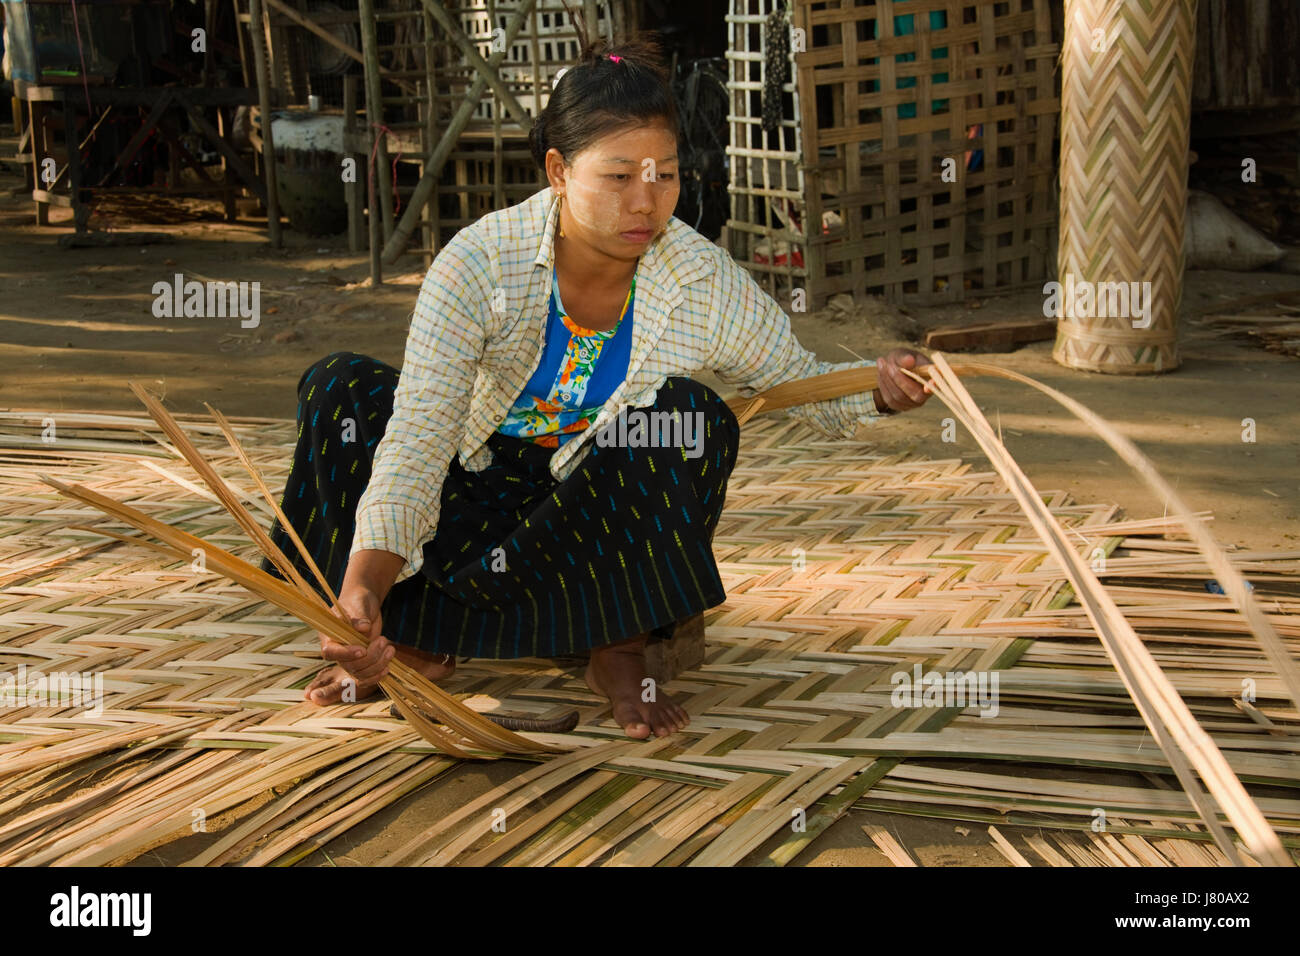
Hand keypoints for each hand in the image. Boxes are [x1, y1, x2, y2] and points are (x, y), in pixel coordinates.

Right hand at [306, 583, 393, 702]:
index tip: (362, 650)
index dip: (345, 654)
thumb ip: (358, 616)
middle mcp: (337, 651)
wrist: (365, 604)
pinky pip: (366, 676)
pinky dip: (377, 675)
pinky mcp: (362, 661)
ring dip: (377, 665)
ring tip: (390, 649)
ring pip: (360, 673)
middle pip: (349, 666)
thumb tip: (363, 627)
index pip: (330, 652)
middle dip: (370, 657)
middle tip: (384, 640)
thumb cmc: (357, 601)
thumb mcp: (358, 604)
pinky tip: (388, 667)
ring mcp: (350, 658)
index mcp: (328, 636)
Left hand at [873, 348, 933, 413]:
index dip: (934, 386)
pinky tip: (881, 373)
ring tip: (882, 363)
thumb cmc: (903, 359)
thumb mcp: (904, 354)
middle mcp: (925, 395)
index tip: (930, 384)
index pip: (936, 386)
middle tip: (889, 365)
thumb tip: (909, 360)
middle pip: (914, 394)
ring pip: (899, 396)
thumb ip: (905, 357)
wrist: (893, 367)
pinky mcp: (900, 406)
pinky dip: (883, 385)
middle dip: (899, 379)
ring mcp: (913, 403)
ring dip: (888, 380)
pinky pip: (889, 399)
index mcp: (932, 380)